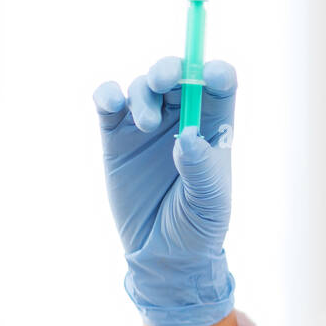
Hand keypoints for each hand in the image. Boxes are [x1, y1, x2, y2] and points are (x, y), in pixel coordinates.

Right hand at [93, 57, 236, 325]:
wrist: (162, 256)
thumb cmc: (198, 227)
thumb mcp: (208, 201)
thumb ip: (200, 167)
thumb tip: (188, 134)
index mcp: (215, 126)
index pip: (219, 85)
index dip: (215, 72)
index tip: (207, 75)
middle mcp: (183, 118)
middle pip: (178, 76)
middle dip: (170, 69)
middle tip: (162, 82)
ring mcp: (147, 125)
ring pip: (144, 86)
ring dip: (143, 93)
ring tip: (145, 124)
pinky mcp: (115, 136)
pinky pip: (109, 102)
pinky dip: (107, 94)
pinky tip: (109, 103)